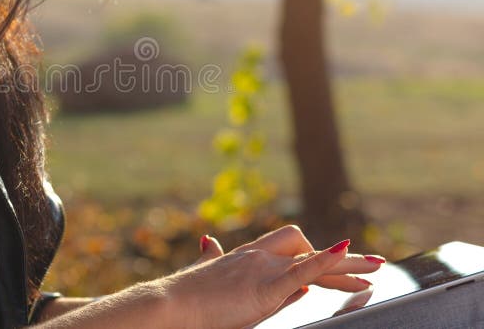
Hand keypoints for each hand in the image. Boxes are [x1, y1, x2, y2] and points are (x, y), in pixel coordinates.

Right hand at [161, 226, 385, 328]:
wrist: (171, 303)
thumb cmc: (183, 296)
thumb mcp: (204, 273)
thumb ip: (211, 257)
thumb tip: (210, 243)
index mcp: (246, 256)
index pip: (291, 250)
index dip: (317, 257)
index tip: (339, 263)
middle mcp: (258, 255)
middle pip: (308, 250)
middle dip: (343, 260)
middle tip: (372, 264)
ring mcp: (262, 267)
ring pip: (314, 259)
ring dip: (348, 264)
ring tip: (375, 267)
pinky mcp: (265, 285)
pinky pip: (302, 270)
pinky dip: (326, 261)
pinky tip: (343, 252)